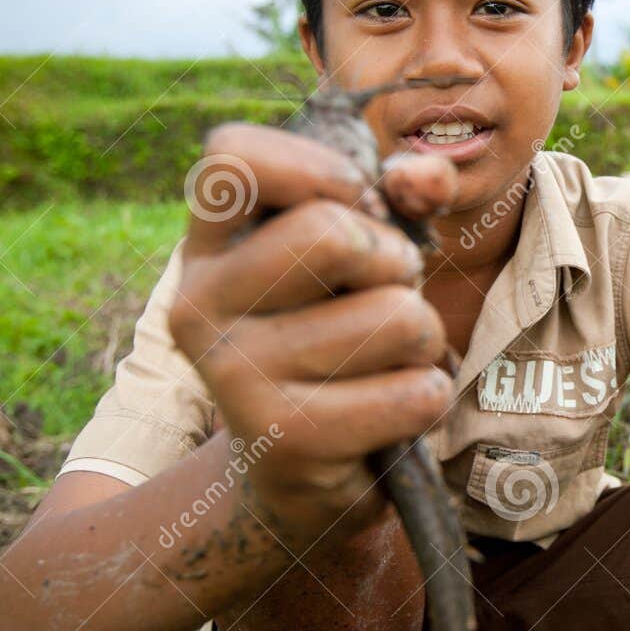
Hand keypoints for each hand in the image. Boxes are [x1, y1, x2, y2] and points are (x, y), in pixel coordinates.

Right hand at [166, 123, 457, 546]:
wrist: (296, 473)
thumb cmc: (335, 337)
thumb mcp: (357, 259)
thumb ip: (398, 199)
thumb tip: (427, 176)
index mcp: (208, 248)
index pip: (231, 157)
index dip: (319, 166)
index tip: (359, 202)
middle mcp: (199, 305)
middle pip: (334, 232)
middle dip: (398, 262)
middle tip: (387, 295)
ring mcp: (235, 375)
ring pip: (396, 315)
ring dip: (424, 339)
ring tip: (388, 362)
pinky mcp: (286, 438)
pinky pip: (416, 391)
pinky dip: (430, 397)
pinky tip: (391, 412)